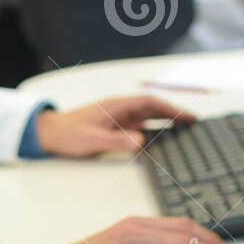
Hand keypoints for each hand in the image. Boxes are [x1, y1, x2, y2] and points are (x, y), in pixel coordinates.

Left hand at [34, 95, 195, 157]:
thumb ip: (116, 140)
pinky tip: (162, 139)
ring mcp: (118, 118)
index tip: (187, 116)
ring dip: (166, 121)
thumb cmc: (67, 134)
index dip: (170, 108)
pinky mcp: (114, 127)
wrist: (49, 134)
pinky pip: (139, 126)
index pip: (150, 102)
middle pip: (153, 108)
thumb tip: (140, 141)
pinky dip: (154, 130)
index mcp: (116, 106)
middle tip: (194, 122)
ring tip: (185, 129)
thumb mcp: (92, 140)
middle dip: (174, 113)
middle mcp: (120, 109)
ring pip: (148, 116)